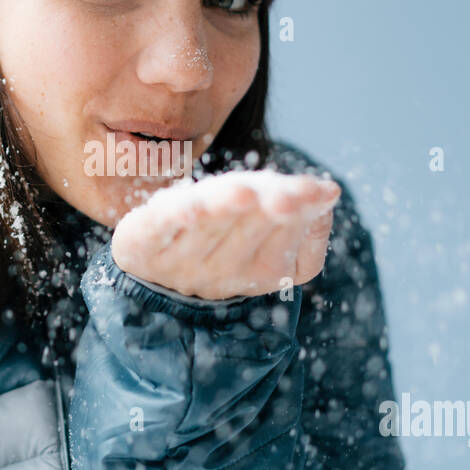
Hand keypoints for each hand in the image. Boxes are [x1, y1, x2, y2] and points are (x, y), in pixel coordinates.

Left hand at [110, 169, 341, 299]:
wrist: (148, 257)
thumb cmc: (223, 229)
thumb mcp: (269, 223)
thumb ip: (304, 214)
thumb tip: (328, 194)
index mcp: (259, 274)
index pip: (286, 251)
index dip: (297, 213)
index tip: (313, 192)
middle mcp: (220, 277)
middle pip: (248, 234)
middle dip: (264, 211)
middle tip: (282, 198)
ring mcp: (179, 262)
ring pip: (207, 228)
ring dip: (224, 209)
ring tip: (242, 193)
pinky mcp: (141, 243)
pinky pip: (159, 232)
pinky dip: (173, 219)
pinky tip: (187, 208)